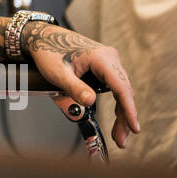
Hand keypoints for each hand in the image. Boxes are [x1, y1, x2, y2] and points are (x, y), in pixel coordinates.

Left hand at [23, 23, 140, 148]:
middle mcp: (109, 57)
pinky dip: (116, 102)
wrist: (42, 37)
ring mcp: (108, 60)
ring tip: (119, 134)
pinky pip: (114, 86)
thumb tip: (90, 103)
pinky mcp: (104, 65)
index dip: (129, 110)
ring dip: (121, 112)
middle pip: (124, 91)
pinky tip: (117, 117)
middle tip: (121, 140)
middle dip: (124, 117)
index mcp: (101, 58)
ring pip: (121, 90)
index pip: (121, 88)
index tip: (134, 127)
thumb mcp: (58, 73)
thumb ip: (74, 88)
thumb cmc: (48, 51)